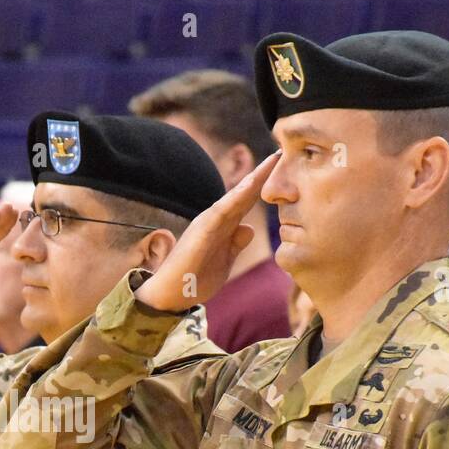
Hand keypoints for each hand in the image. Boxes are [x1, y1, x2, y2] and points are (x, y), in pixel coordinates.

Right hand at [135, 150, 279, 311]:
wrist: (169, 295)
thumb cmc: (195, 279)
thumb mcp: (225, 260)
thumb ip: (235, 244)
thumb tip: (249, 228)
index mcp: (222, 227)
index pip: (245, 202)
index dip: (262, 186)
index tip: (279, 169)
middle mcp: (215, 220)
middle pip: (242, 194)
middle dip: (260, 174)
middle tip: (278, 154)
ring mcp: (207, 224)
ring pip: (233, 198)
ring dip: (251, 181)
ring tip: (268, 164)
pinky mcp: (200, 233)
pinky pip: (220, 213)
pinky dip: (234, 199)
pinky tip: (248, 188)